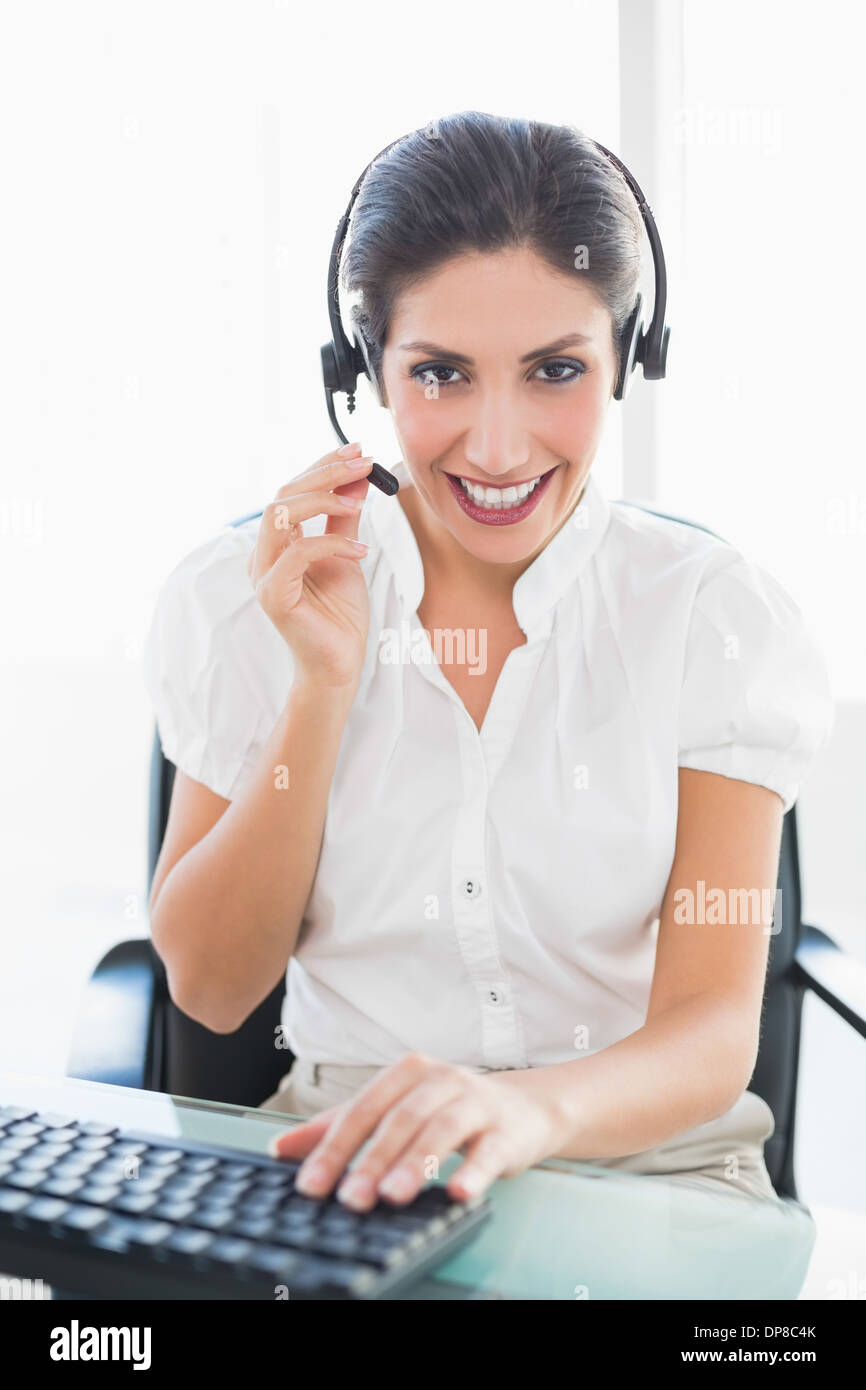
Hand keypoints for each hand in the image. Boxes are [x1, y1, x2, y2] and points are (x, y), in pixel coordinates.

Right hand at [247, 441, 374, 688]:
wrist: (339, 664)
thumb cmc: (339, 616)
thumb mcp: (347, 555)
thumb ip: (345, 520)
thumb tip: (357, 481)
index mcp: (277, 544)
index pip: (292, 490)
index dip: (323, 465)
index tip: (358, 451)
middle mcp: (263, 555)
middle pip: (283, 495)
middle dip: (325, 473)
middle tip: (362, 463)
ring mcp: (263, 575)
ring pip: (279, 515)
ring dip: (322, 498)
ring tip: (357, 500)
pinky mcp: (272, 596)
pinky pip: (297, 554)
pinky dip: (332, 544)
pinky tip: (361, 551)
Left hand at [266, 1052, 567, 1209]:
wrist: (523, 1109)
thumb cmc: (448, 1110)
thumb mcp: (393, 1109)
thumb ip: (339, 1126)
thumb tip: (281, 1150)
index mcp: (407, 1073)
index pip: (363, 1109)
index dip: (335, 1147)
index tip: (311, 1184)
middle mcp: (440, 1081)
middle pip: (400, 1120)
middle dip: (372, 1161)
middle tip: (350, 1199)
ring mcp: (475, 1103)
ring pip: (441, 1131)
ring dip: (416, 1164)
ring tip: (393, 1195)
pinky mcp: (506, 1131)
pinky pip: (489, 1151)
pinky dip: (474, 1172)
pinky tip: (459, 1192)